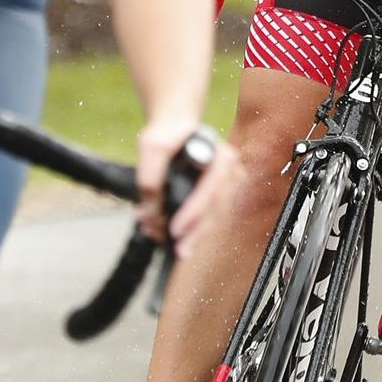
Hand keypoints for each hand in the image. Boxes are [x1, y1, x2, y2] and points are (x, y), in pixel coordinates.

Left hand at [135, 121, 242, 253]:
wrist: (176, 129)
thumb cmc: (167, 135)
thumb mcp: (151, 149)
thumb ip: (150, 180)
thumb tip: (150, 216)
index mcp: (220, 156)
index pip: (211, 189)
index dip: (195, 212)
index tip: (175, 230)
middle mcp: (231, 171)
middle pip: (218, 209)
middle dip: (196, 233)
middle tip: (179, 251)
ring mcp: (230, 184)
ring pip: (217, 218)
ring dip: (194, 235)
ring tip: (170, 245)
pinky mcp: (222, 196)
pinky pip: (212, 218)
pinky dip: (195, 230)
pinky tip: (176, 238)